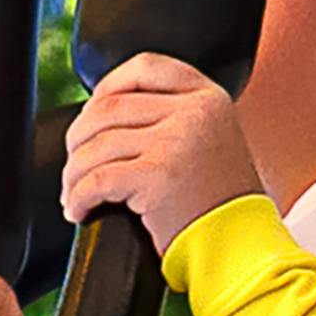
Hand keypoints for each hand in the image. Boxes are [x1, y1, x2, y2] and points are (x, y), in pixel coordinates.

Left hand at [62, 52, 260, 259]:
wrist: (241, 248)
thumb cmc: (220, 205)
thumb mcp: (211, 140)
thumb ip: (174, 116)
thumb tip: (104, 113)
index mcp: (209, 97)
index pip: (144, 68)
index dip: (107, 87)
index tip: (91, 115)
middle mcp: (195, 112)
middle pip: (110, 107)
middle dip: (79, 138)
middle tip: (75, 166)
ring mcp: (176, 142)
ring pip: (97, 145)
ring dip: (74, 173)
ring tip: (73, 194)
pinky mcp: (157, 177)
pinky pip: (97, 180)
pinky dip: (77, 196)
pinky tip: (79, 210)